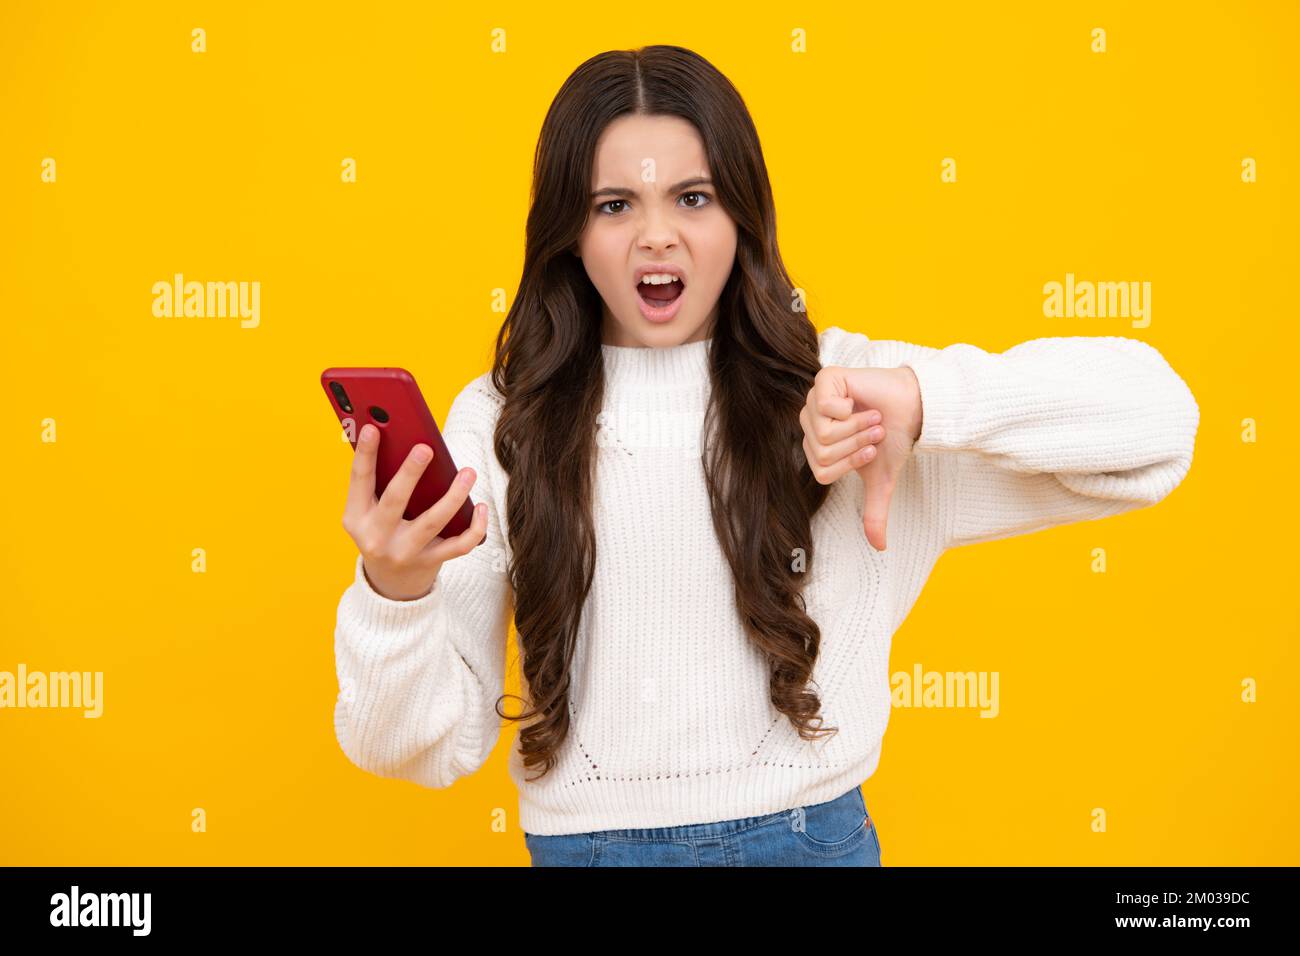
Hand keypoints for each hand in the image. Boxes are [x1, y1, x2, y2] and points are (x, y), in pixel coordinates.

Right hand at [341, 423, 488, 600]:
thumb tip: (404, 442)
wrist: (390, 583)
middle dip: (410, 473)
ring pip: (432, 521)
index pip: (359, 481)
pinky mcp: (429, 563)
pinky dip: (474, 527)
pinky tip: (481, 507)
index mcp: (356, 518)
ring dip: (453, 495)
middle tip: (426, 448)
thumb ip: (381, 483)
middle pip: (395, 501)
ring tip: (468, 472)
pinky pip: (457, 545)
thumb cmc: (382, 531)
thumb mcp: (369, 512)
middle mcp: (376, 537)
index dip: (365, 454)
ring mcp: (403, 553)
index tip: (374, 427)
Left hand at [800, 365, 922, 549]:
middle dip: (856, 446)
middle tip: (876, 433)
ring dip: (857, 429)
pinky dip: (852, 410)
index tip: (870, 452)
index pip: (820, 470)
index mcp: (816, 444)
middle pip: (821, 452)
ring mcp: (815, 399)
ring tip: (874, 419)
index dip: (849, 464)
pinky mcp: (825, 380)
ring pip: (824, 432)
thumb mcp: (880, 480)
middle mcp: (811, 421)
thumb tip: (879, 547)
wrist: (914, 407)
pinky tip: (861, 403)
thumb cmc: (894, 439)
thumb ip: (873, 511)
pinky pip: (826, 406)